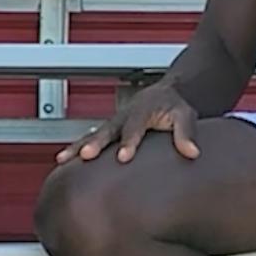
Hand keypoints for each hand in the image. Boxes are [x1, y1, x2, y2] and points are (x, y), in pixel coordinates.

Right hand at [55, 82, 199, 164]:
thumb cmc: (174, 107)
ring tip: (63, 159)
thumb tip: (192, 153)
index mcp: (142, 110)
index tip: (123, 157)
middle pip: (107, 130)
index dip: (128, 142)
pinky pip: (89, 138)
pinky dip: (76, 148)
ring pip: (93, 134)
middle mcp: (123, 116)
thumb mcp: (186, 116)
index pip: (135, 127)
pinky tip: (64, 162)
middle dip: (95, 143)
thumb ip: (186, 133)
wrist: (164, 94)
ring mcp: (113, 123)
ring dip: (78, 146)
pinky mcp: (108, 130)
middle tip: (85, 155)